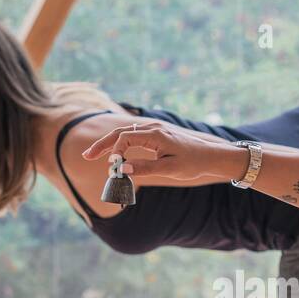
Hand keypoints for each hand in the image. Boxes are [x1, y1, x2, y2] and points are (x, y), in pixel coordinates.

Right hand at [81, 120, 242, 181]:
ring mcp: (154, 131)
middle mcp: (152, 129)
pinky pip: (133, 137)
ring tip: (94, 156)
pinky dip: (121, 145)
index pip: (125, 138)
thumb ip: (146, 168)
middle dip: (103, 144)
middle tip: (86, 156)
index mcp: (155, 134)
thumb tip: (124, 169)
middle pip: (120, 133)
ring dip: (110, 144)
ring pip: (125, 134)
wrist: (212, 156)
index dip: (115, 153)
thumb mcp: (170, 169)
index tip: (114, 169)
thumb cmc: (193, 163)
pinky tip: (114, 153)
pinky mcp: (156, 136)